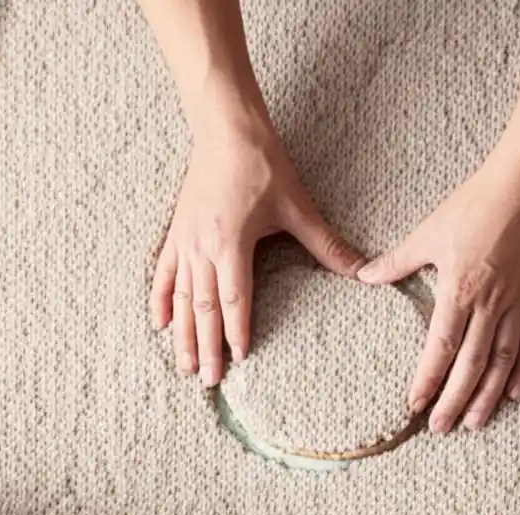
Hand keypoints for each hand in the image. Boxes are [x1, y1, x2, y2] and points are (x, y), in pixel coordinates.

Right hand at [150, 124, 364, 385]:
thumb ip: (326, 244)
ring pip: (179, 298)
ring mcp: (184, 241)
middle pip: (202, 308)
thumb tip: (361, 270)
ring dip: (182, 334)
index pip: (233, 299)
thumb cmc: (262, 165)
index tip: (239, 359)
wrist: (225, 129)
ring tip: (184, 365)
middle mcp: (202, 247)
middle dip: (207, 346)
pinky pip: (163, 273)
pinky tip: (158, 324)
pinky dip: (160, 300)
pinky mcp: (176, 232)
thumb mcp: (298, 205)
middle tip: (209, 381)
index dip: (235, 331)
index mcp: (231, 243)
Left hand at [358, 166, 519, 432]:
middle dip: (455, 400)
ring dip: (488, 395)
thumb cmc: (475, 205)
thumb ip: (397, 262)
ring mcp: (519, 302)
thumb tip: (364, 276)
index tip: (415, 405)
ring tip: (476, 422)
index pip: (440, 348)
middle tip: (442, 428)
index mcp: (459, 291)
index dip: (427, 380)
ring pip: (503, 360)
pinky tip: (516, 393)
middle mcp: (490, 304)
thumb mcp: (429, 232)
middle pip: (471, 365)